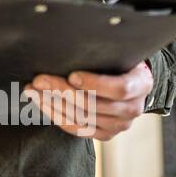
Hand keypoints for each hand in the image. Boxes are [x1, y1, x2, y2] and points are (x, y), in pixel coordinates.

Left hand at [22, 61, 153, 140]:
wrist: (129, 82)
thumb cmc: (119, 62)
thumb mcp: (119, 53)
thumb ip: (103, 52)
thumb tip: (68, 41)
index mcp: (141, 84)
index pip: (119, 89)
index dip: (95, 84)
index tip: (72, 75)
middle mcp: (133, 108)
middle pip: (94, 105)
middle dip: (63, 91)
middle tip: (40, 79)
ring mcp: (119, 125)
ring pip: (82, 117)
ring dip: (53, 103)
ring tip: (33, 89)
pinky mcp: (105, 134)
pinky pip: (78, 129)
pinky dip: (56, 115)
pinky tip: (41, 102)